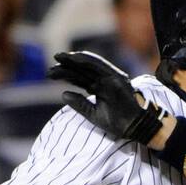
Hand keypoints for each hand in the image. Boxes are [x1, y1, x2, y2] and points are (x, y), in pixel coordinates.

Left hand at [48, 50, 167, 143]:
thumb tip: (63, 94)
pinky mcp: (116, 76)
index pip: (79, 79)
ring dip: (74, 59)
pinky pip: (99, 64)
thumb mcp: (94, 115)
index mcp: (98, 88)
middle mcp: (103, 80)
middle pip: (81, 71)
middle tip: (50, 66)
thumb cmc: (117, 123)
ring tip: (59, 57)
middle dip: (66, 66)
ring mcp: (110, 77)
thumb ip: (80, 104)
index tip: (50, 74)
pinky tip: (74, 58)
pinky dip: (87, 60)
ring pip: (89, 64)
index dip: (65, 75)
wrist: (135, 127)